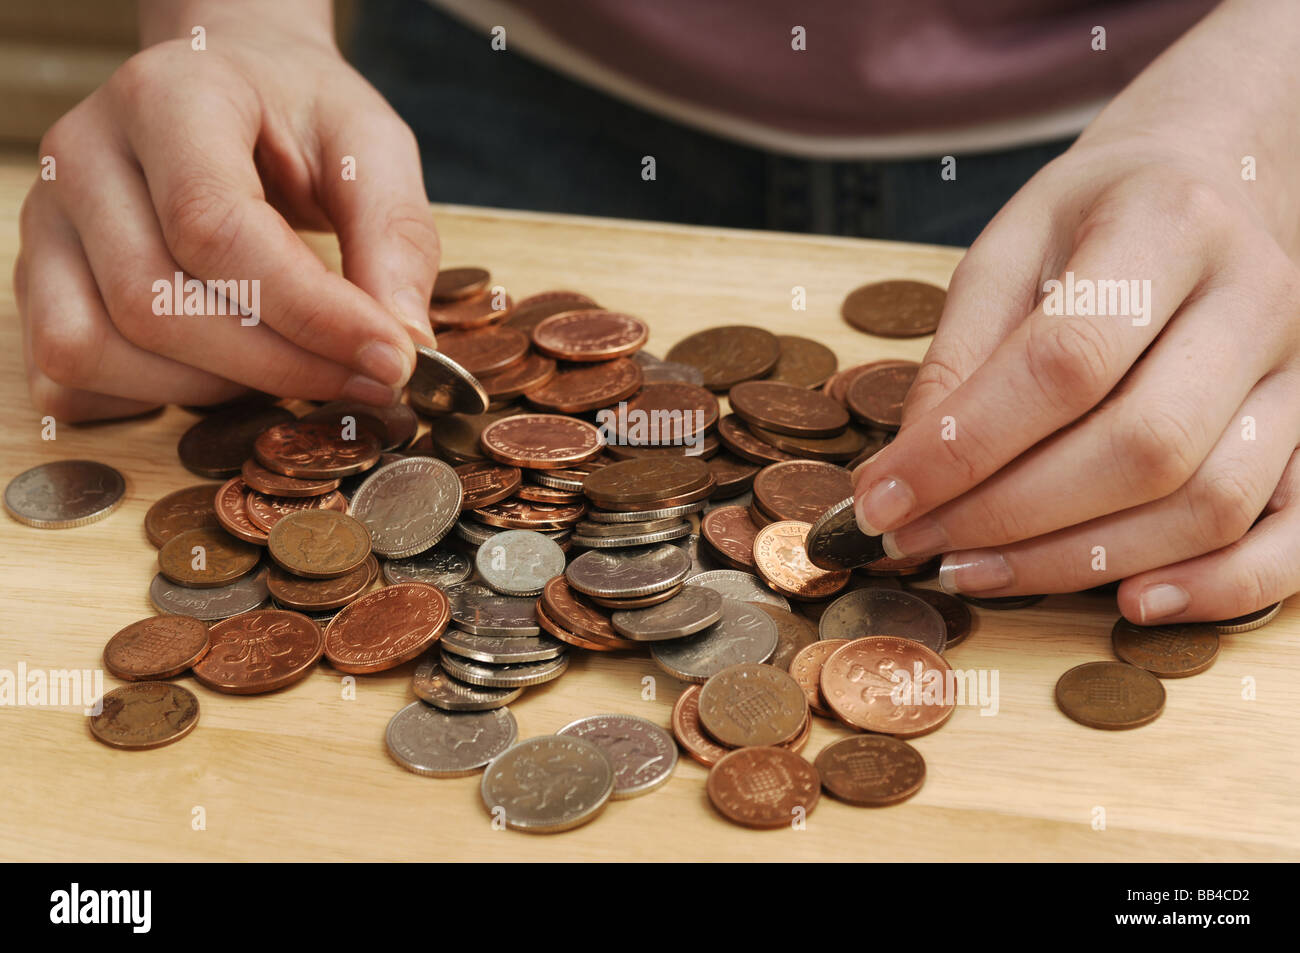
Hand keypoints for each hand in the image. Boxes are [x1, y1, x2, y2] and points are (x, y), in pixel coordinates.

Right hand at [15, 0, 437, 420]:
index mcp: (168, 96)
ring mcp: (46, 220)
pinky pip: (67, 372)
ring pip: (98, 348)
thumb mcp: (371, 147)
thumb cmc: (299, 117)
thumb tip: (404, 345)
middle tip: (368, 381)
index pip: (215, 228)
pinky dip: (148, 398)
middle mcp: (84, 154)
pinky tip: (224, 375)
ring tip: (298, 369)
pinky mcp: (37, 277)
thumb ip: (395, 236)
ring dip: (214, 390)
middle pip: (155, 303)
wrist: (232, 87)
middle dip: (278, 366)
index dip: (310, 313)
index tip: (392, 359)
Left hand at [852, 0, 1299, 624]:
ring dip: (1081, 560)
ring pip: (1209, 502)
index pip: (1064, 362)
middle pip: (1141, 445)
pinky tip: (1133, 604)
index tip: (881, 500)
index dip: (963, 448)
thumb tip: (911, 476)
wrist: (1215, 181)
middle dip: (1009, 516)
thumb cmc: (1094, 221)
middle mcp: (1257, 296)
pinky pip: (1295, 535)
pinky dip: (1221, 588)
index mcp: (1166, 224)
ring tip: (977, 572)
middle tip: (919, 545)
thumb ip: (961, 357)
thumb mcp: (1006, 251)